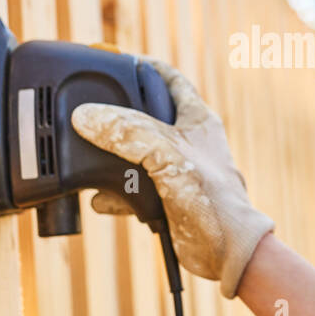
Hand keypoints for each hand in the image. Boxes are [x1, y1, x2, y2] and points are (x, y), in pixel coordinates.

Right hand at [69, 56, 274, 298]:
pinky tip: (100, 199)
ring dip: (110, 161)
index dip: (143, 67)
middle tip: (88, 115)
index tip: (113, 62)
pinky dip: (113, 193)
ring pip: (133, 154)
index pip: (168, 79)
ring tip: (88, 160)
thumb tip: (87, 116)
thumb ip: (128, 132)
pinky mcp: (166, 197)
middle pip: (143, 116)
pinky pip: (130, 189)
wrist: (227, 253)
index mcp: (196, 119)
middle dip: (116, 118)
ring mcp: (176, 170)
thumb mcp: (167, 154)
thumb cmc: (213, 199)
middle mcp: (186, 140)